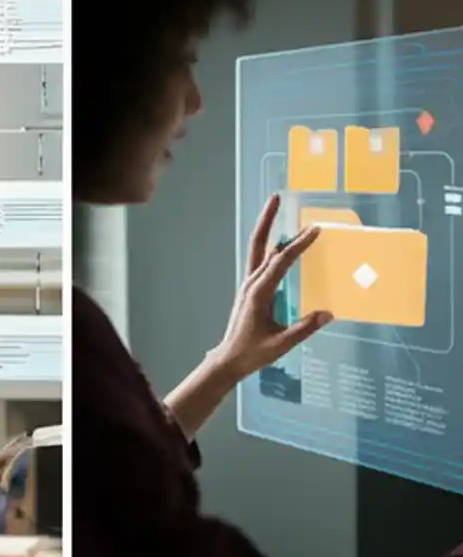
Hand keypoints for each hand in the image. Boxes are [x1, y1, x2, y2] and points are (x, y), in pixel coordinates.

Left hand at [209, 194, 332, 380]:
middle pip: (259, 245)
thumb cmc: (253, 353)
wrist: (229, 359)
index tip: (315, 230)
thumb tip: (328, 313)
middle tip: (276, 197)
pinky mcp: (251, 289)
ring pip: (258, 250)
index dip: (298, 245)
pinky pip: (261, 262)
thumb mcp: (281, 344)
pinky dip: (270, 246)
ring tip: (276, 207)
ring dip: (267, 228)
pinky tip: (282, 242)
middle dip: (268, 220)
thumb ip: (304, 328)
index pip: (280, 262)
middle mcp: (251, 283)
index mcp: (258, 293)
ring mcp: (249, 284)